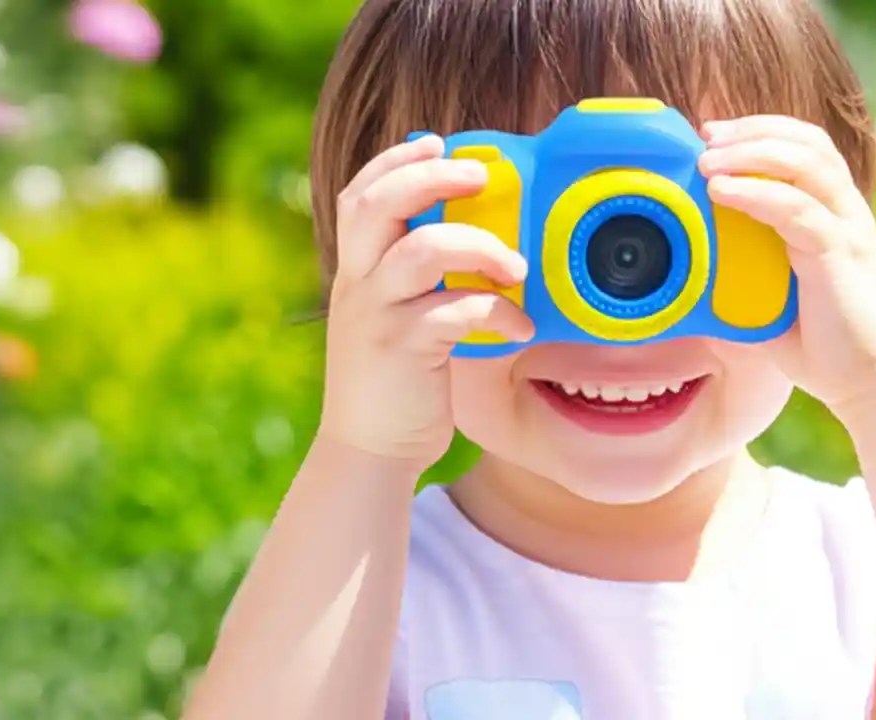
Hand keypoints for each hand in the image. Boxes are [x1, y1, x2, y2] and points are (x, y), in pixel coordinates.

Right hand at [319, 134, 533, 468]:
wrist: (368, 448)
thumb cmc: (393, 379)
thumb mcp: (388, 317)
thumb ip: (410, 277)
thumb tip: (469, 236)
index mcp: (355, 270)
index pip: (359, 195)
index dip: (394, 160)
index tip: (435, 140)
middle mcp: (359, 284)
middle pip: (380, 204)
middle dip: (432, 177)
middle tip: (480, 176)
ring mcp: (378, 315)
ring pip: (423, 251)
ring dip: (480, 247)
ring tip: (517, 266)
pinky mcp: (404, 349)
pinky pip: (457, 311)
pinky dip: (498, 312)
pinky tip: (520, 327)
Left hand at [698, 115, 875, 410]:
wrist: (869, 386)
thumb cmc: (823, 347)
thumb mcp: (774, 299)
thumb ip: (745, 272)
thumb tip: (691, 265)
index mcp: (836, 215)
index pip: (807, 148)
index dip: (763, 131)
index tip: (714, 135)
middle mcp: (847, 213)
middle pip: (808, 142)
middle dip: (753, 129)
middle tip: (706, 133)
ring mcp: (848, 230)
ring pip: (806, 163)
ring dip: (751, 152)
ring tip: (707, 158)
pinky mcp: (840, 255)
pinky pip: (797, 209)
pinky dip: (756, 193)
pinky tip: (722, 191)